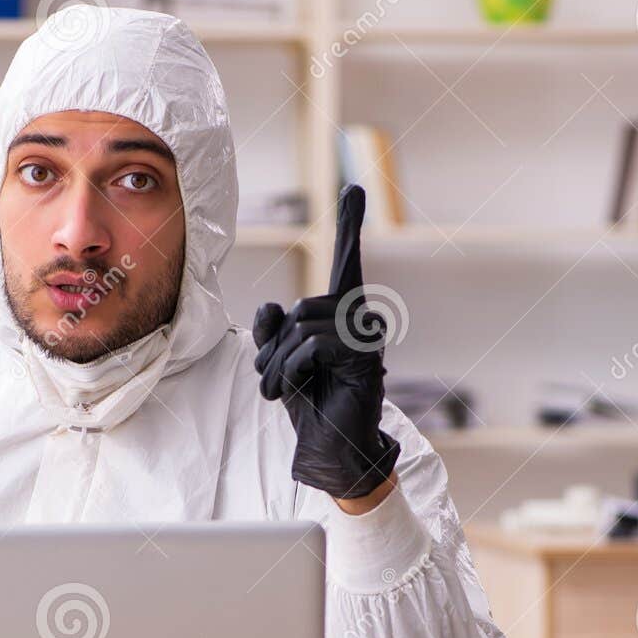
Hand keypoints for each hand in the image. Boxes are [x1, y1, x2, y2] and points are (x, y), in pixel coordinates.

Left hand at [252, 185, 400, 500]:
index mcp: (341, 316)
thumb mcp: (279, 361)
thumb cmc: (309, 405)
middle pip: (300, 308)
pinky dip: (290, 369)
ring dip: (278, 362)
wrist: (329, 448)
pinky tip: (294, 390)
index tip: (354, 189)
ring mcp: (367, 339)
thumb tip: (271, 305)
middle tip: (270, 378)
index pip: (345, 264)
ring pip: (302, 326)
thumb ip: (272, 331)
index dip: (349, 226)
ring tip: (280, 389)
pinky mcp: (364, 359)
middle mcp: (360, 320)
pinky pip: (313, 344)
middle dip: (274, 345)